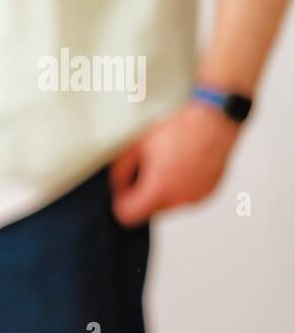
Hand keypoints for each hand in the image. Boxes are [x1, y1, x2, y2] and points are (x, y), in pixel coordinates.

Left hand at [110, 101, 240, 225]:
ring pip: (169, 204)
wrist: (215, 116)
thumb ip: (120, 170)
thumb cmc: (178, 126)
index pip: (128, 216)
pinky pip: (187, 195)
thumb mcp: (137, 144)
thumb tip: (117, 184)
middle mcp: (181, 199)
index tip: (123, 185)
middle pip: (149, 209)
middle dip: (142, 193)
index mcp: (160, 189)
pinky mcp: (210, 191)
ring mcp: (198, 196)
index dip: (121, 201)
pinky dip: (180, 186)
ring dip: (163, 190)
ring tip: (166, 161)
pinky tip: (182, 163)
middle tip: (146, 165)